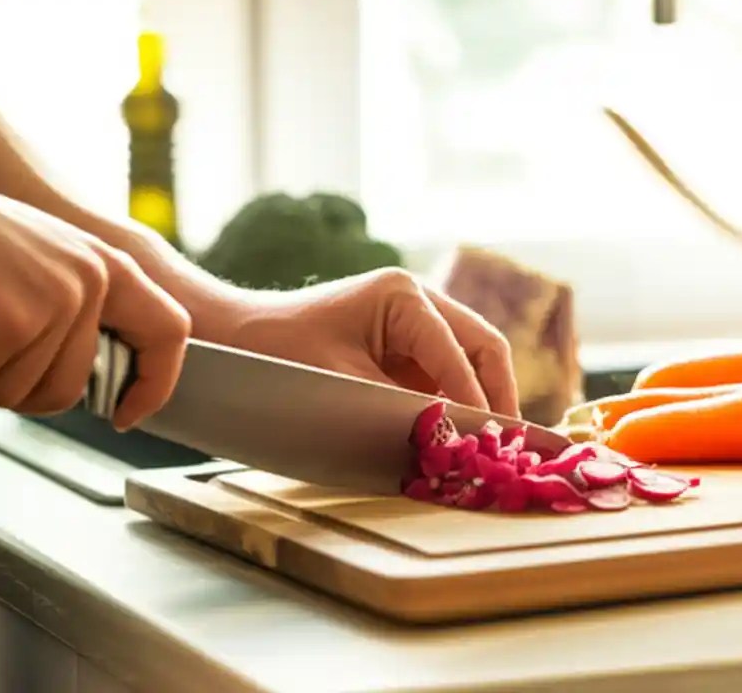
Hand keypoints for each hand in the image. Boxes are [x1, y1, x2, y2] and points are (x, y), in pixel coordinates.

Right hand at [0, 170, 190, 427]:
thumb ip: (72, 309)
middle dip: (9, 381)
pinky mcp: (10, 326)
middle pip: (68, 388)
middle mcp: (89, 281)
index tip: (129, 413)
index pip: (168, 332)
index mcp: (102, 264)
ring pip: (19, 394)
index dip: (154, 383)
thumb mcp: (33, 264)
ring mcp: (53, 303)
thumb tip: (91, 378)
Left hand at [208, 268, 520, 416]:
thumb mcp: (343, 388)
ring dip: (482, 399)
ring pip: (473, 359)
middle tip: (508, 444)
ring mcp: (415, 322)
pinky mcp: (406, 346)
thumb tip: (454, 439)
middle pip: (483, 346)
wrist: (233, 341)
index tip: (489, 444)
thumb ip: (403, 411)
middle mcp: (419, 300)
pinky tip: (460, 436)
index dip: (478, 401)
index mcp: (403, 295)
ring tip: (491, 446)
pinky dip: (458, 403)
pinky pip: (448, 374)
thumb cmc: (277, 357)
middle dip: (497, 395)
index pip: (461, 353)